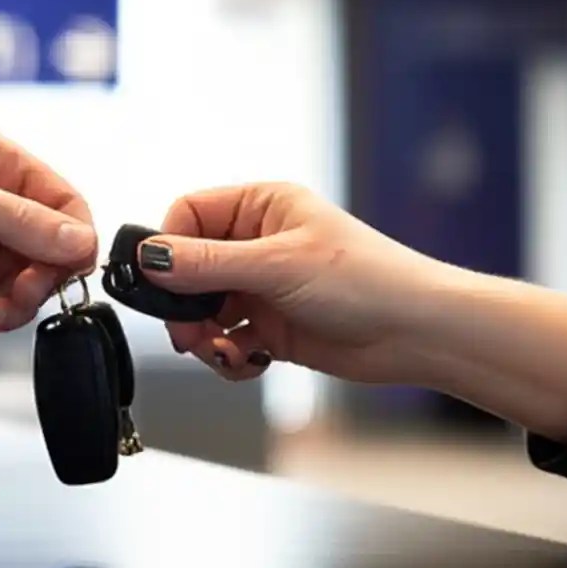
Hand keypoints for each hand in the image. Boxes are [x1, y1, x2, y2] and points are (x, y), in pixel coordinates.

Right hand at [138, 182, 566, 443]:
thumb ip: (208, 264)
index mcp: (261, 205)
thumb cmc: (368, 281)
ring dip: (205, 337)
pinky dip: (227, 356)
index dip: (168, 249)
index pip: (188, 215)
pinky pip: (225, 340)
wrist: (416, 334)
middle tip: (190, 333)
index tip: (163, 283)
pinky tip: (247, 362)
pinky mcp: (271, 326)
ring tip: (223, 352)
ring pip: (203, 310)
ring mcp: (263, 286)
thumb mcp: (277, 266)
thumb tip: (150, 258)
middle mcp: (257, 242)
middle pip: (188, 269)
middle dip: (184, 305)